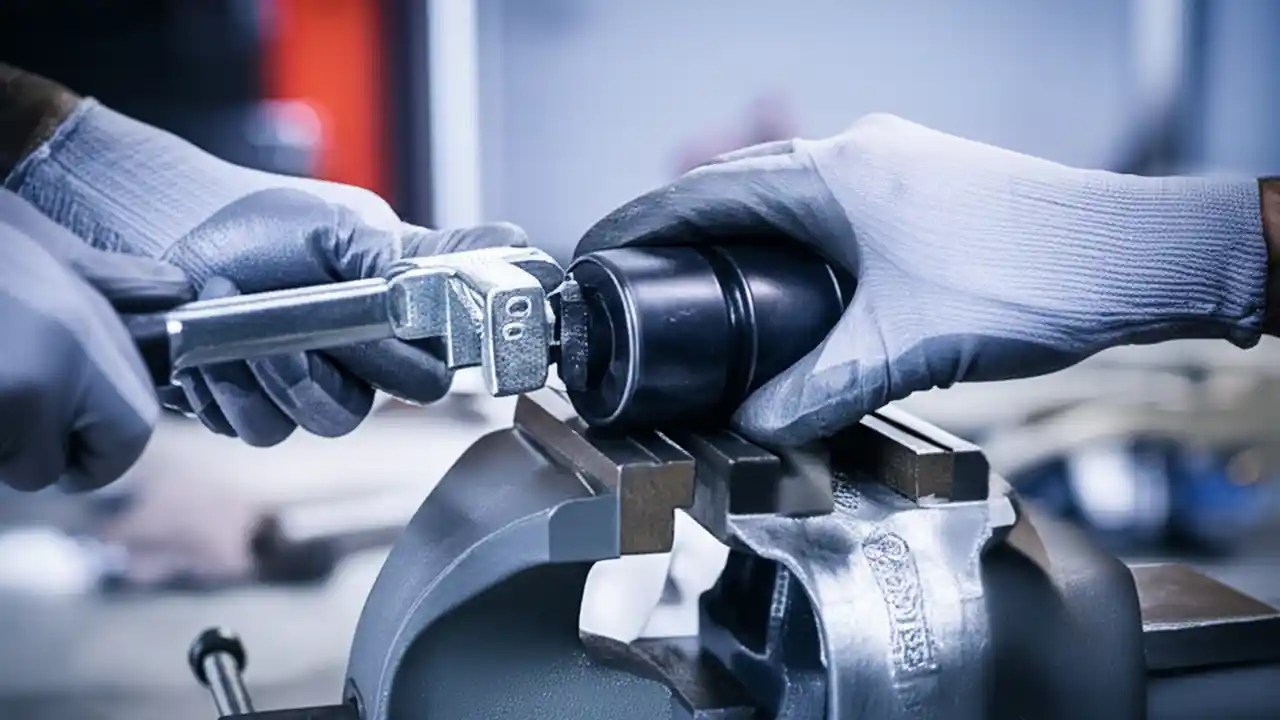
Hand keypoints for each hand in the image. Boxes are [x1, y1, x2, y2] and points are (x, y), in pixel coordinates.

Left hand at [5, 100, 526, 445]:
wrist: (174, 229)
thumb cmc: (265, 220)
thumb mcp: (348, 227)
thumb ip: (423, 255)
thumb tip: (514, 247)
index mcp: (394, 322)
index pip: (435, 370)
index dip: (411, 358)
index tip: (382, 326)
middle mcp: (359, 365)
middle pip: (378, 405)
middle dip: (338, 361)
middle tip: (298, 316)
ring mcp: (306, 391)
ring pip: (320, 422)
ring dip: (275, 372)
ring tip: (235, 315)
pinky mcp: (252, 410)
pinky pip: (258, 428)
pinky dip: (229, 387)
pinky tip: (211, 347)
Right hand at [579, 114, 1266, 444]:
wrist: (1135, 255)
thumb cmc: (1027, 276)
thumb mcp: (904, 346)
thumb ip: (819, 390)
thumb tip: (758, 428)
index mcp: (832, 174)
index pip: (705, 191)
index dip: (642, 223)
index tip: (599, 252)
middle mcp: (857, 154)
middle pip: (738, 186)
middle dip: (681, 230)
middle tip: (640, 279)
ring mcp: (893, 164)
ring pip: (786, 193)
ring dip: (739, 232)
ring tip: (702, 284)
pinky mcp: (921, 188)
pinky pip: (829, 204)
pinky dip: (791, 238)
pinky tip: (794, 284)